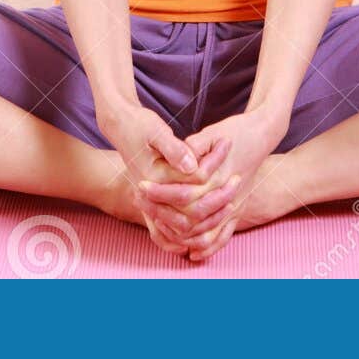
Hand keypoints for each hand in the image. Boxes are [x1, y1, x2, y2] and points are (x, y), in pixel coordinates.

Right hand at [97, 102, 234, 255]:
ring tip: (231, 201)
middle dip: (216, 202)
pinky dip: (190, 233)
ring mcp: (150, 204)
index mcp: (153, 178)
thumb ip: (174, 149)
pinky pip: (171, 230)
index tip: (233, 164)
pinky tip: (209, 226)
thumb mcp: (155, 130)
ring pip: (182, 228)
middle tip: (237, 181)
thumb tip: (193, 167)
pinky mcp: (154, 205)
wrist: (120, 127)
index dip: (213, 178)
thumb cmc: (139, 124)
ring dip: (208, 220)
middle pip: (190, 214)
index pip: (190, 189)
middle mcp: (151, 197)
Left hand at [138, 109, 282, 260]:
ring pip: (204, 232)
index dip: (161, 192)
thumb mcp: (214, 132)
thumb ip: (196, 145)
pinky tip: (190, 252)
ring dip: (179, 232)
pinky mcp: (238, 210)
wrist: (262, 134)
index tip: (141, 185)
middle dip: (162, 211)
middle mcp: (228, 196)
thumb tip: (181, 158)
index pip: (184, 194)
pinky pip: (222, 237)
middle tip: (140, 200)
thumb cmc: (235, 130)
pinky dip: (206, 247)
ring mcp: (235, 206)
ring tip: (155, 221)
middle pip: (190, 216)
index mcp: (218, 176)